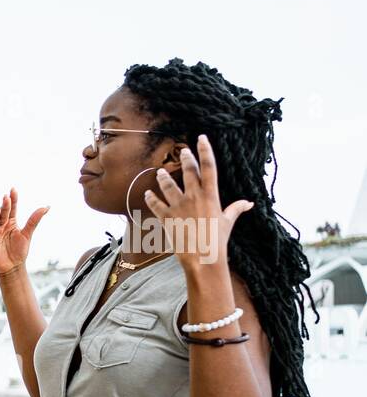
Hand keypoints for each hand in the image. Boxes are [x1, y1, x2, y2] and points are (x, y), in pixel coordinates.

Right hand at [0, 188, 47, 276]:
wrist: (13, 266)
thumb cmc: (20, 250)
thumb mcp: (28, 233)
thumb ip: (34, 220)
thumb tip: (47, 206)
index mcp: (11, 221)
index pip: (12, 208)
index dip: (13, 199)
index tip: (13, 190)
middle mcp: (1, 224)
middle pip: (3, 212)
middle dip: (4, 205)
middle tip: (6, 197)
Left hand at [142, 134, 251, 269]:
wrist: (202, 258)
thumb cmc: (217, 241)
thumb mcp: (228, 222)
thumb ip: (235, 209)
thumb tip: (249, 203)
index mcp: (211, 195)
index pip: (209, 167)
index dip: (205, 150)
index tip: (201, 138)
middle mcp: (194, 197)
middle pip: (188, 171)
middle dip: (185, 158)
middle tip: (182, 150)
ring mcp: (178, 206)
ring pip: (168, 185)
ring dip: (163, 177)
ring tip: (160, 172)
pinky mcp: (166, 218)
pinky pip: (155, 204)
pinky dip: (150, 198)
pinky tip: (147, 193)